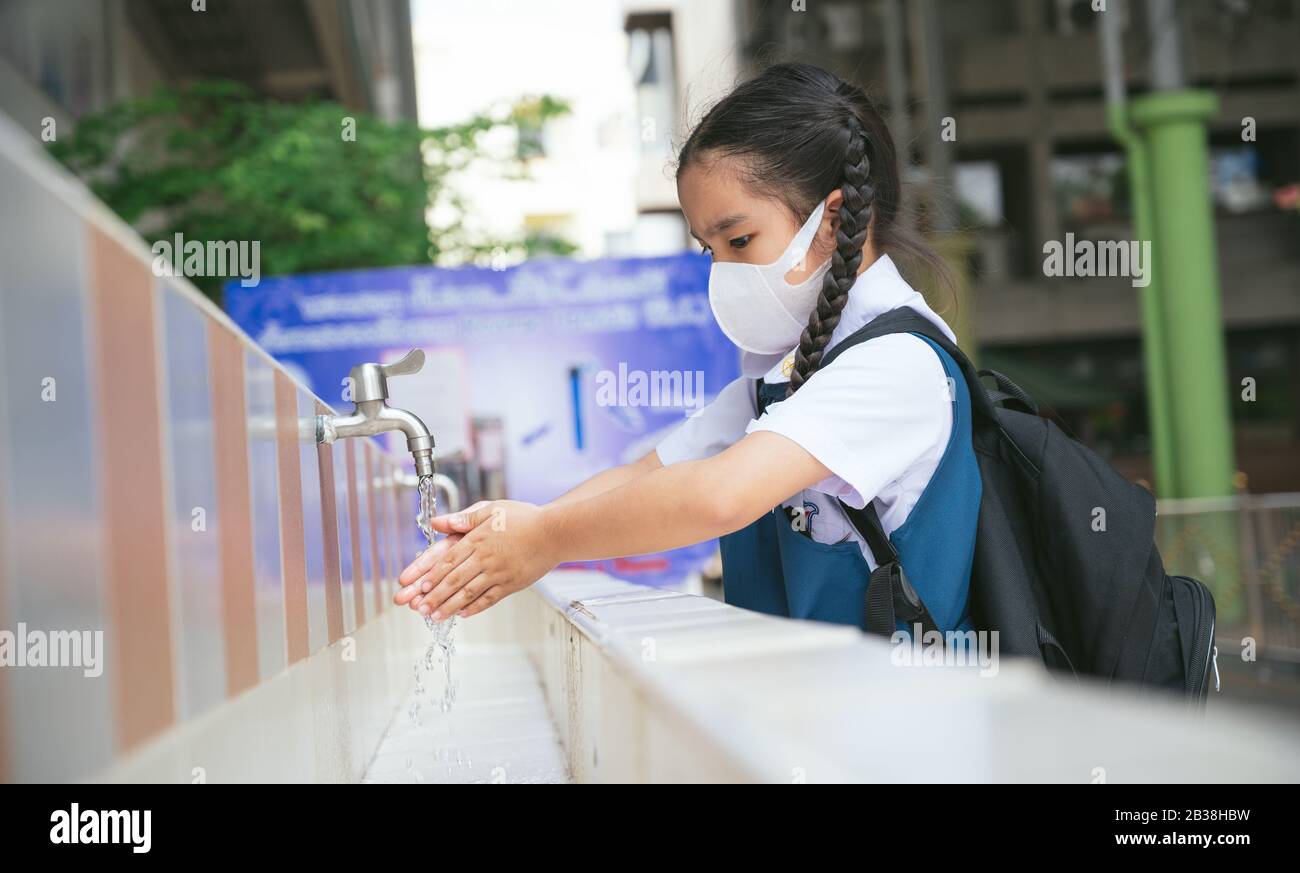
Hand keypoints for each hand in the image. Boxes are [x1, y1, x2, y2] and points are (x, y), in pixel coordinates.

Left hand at [394, 500, 557, 618]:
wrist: (554, 532)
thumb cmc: (524, 518)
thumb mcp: (492, 510)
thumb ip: (464, 518)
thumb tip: (438, 522)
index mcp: (477, 539)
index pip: (448, 560)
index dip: (432, 574)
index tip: (419, 586)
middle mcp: (485, 558)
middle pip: (454, 580)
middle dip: (434, 595)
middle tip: (419, 608)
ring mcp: (498, 573)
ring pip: (469, 593)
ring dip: (449, 605)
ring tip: (435, 616)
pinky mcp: (512, 584)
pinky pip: (490, 599)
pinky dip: (475, 608)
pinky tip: (463, 614)